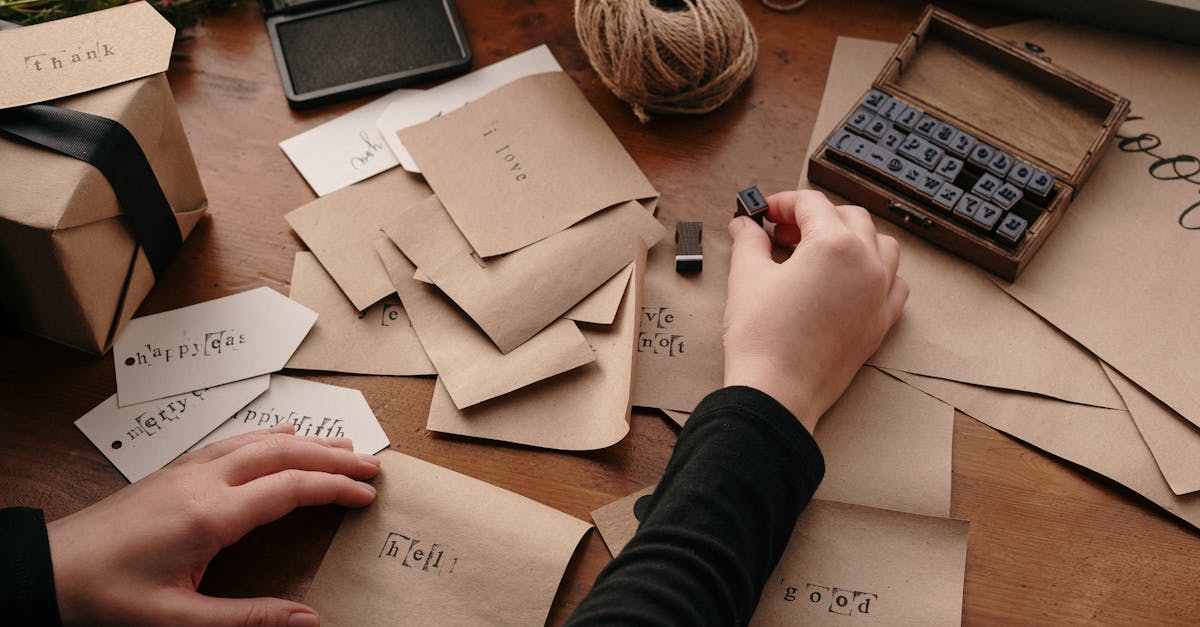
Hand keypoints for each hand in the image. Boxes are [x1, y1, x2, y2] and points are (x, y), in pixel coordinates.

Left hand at [48, 425, 380, 626]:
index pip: (290, 488)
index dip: (335, 489)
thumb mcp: (178, 620)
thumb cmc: (105, 595)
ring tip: (340, 445)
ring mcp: (186, 470)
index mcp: (209, 514)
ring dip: (304, 441)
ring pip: (259, 441)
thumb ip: (248, 619)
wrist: (47, 569)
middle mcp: (203, 481)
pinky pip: (234, 442)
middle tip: (372, 463)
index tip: (367, 494)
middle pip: (283, 453)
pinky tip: (278, 440)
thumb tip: (307, 620)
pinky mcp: (173, 472)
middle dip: (332, 455)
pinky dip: (269, 438)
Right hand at [723, 189, 907, 431]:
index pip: (811, 204)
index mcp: (834, 245)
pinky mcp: (881, 323)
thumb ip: (749, 241)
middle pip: (849, 217)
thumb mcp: (747, 277)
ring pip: (881, 245)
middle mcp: (866, 263)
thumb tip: (744, 225)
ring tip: (820, 252)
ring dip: (852, 238)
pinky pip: (895, 284)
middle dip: (815, 217)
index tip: (763, 214)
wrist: (778, 392)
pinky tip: (850, 281)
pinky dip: (876, 272)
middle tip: (783, 234)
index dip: (782, 203)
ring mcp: (879, 294)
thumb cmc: (762, 337)